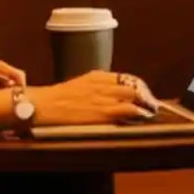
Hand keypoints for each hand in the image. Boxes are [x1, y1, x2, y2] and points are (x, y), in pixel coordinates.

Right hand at [28, 70, 155, 125]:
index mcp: (97, 76)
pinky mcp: (102, 112)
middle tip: (151, 104)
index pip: (127, 78)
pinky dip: (139, 112)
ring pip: (135, 95)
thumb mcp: (79, 85)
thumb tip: (112, 91)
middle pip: (135, 85)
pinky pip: (128, 109)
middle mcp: (104, 84)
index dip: (139, 86)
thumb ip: (96, 86)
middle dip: (146, 95)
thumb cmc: (57, 99)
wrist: (42, 106)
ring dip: (146, 103)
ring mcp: (104, 97)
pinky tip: (142, 117)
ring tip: (150, 111)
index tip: (144, 94)